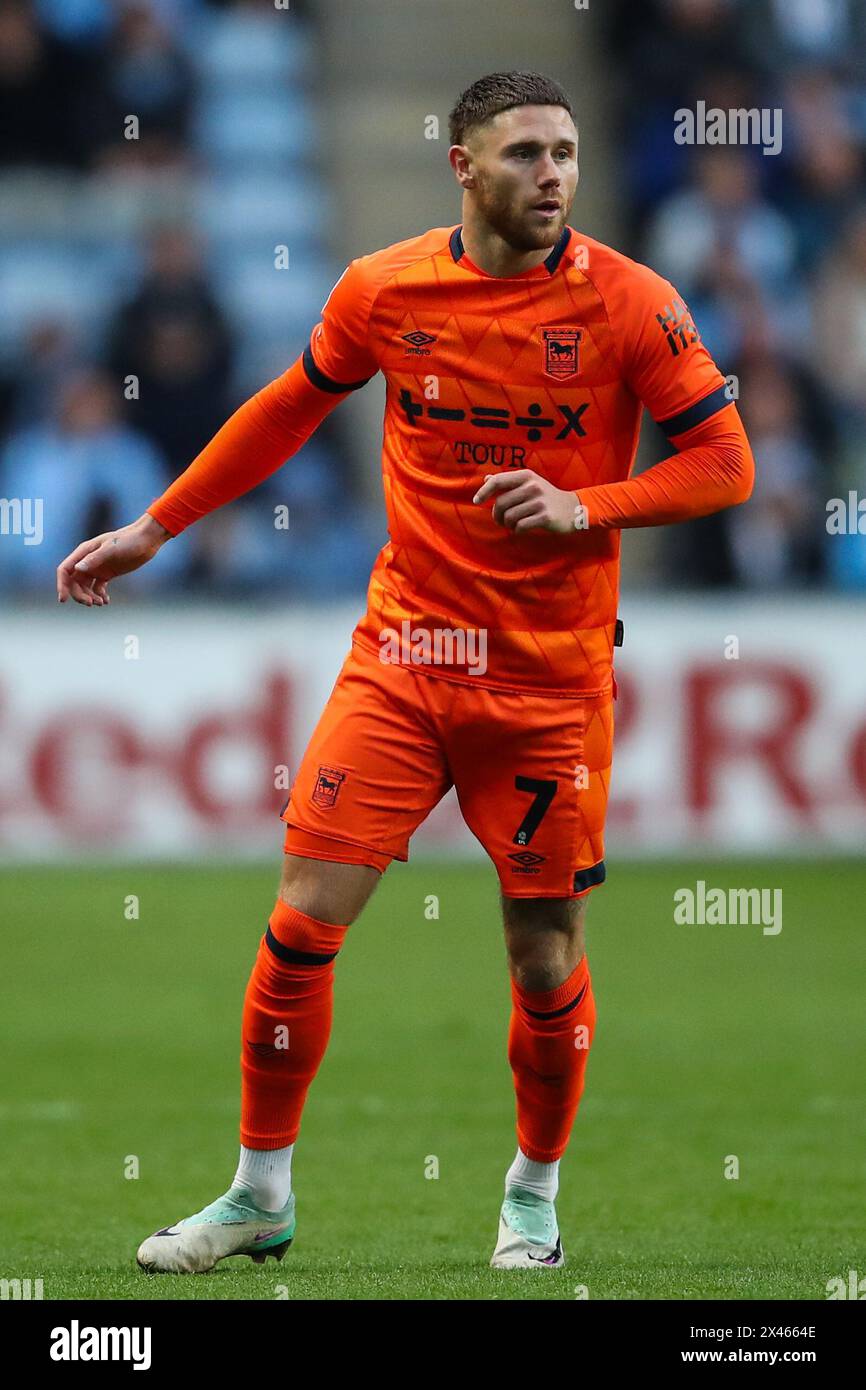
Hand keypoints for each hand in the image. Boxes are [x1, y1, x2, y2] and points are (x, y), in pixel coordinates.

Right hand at [56, 512, 171, 605]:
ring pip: (85, 587)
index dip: (61, 585)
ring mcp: (96, 568)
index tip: (63, 599)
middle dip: (79, 595)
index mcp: (84, 552)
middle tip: (91, 603)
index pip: (65, 570)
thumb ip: (94, 559)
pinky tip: (106, 600)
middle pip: (73, 582)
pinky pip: (97, 588)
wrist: (145, 541)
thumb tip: (77, 568)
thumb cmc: (128, 540)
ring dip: (90, 597)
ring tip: (101, 602)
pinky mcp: (106, 574)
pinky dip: (99, 596)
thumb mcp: (111, 549)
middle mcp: (87, 561)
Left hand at [472, 469, 582, 533]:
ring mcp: (540, 501)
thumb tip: (486, 479)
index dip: (484, 491)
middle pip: (501, 503)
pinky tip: (522, 528)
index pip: (498, 481)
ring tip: (514, 524)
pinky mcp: (545, 516)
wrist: (573, 509)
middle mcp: (533, 486)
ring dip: (508, 524)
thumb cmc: (546, 497)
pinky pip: (520, 526)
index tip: (477, 501)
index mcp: (526, 476)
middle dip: (497, 515)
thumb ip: (508, 482)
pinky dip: (517, 530)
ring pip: (510, 517)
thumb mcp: (529, 484)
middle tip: (502, 520)